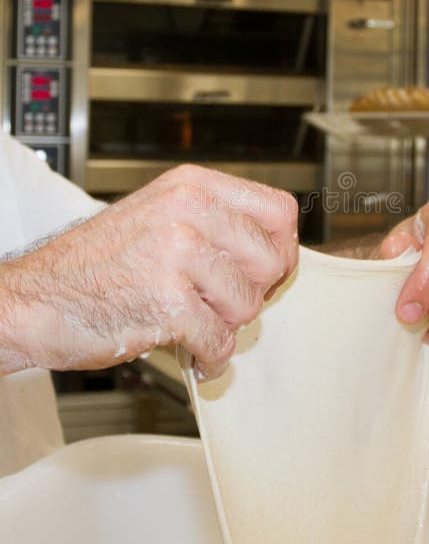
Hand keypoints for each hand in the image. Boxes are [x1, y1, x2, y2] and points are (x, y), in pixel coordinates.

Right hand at [0, 165, 297, 378]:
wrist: (34, 299)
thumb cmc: (94, 264)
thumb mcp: (159, 215)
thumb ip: (215, 224)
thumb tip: (274, 253)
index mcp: (192, 186)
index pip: (279, 211)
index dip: (280, 249)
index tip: (263, 273)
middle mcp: (188, 211)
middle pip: (272, 261)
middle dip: (251, 294)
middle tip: (220, 304)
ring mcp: (177, 254)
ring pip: (248, 305)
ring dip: (224, 326)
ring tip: (192, 323)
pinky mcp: (167, 302)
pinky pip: (219, 342)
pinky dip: (208, 358)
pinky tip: (188, 351)